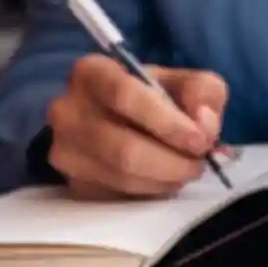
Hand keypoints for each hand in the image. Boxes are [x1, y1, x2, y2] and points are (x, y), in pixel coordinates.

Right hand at [46, 54, 228, 199]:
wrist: (128, 124)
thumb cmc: (157, 98)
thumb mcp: (187, 82)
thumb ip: (202, 92)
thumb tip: (202, 123)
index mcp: (93, 72)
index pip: (124, 95)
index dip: (167, 122)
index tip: (199, 141)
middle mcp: (67, 110)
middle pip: (123, 147)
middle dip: (172, 161)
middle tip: (198, 163)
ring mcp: (65, 150)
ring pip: (121, 175)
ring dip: (165, 178)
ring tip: (186, 170)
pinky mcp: (72, 183)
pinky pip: (116, 194)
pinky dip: (150, 191)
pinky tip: (164, 179)